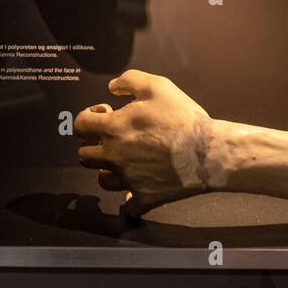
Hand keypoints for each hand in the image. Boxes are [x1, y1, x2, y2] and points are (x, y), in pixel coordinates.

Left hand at [74, 70, 211, 217]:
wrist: (207, 151)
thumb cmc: (182, 118)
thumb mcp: (156, 86)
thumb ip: (129, 80)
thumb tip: (113, 86)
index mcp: (113, 129)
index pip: (80, 125)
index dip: (88, 117)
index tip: (104, 114)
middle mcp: (114, 156)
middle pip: (84, 155)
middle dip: (94, 144)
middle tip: (113, 138)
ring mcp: (128, 179)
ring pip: (102, 180)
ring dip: (108, 170)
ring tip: (123, 162)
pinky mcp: (145, 197)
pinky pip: (129, 207)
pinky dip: (130, 201)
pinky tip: (136, 191)